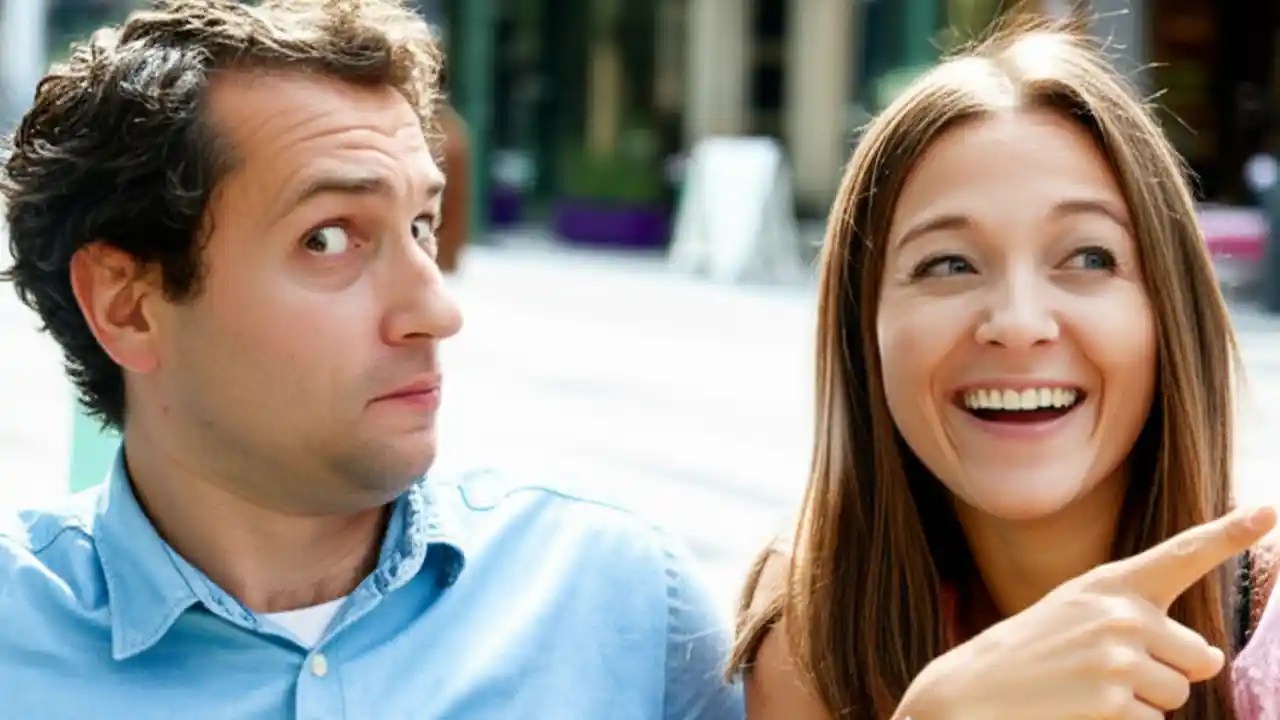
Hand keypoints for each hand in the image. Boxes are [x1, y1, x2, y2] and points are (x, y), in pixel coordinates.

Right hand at [895, 505, 1277, 719]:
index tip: (1268, 511)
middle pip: (1196, 655)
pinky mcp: (1111, 698)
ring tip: (1089, 688)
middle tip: (1103, 669)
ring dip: (1144, 701)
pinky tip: (1082, 709)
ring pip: (1178, 694)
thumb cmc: (1034, 652)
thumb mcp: (1079, 617)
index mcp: (1111, 584)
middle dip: (1166, 672)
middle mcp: (1120, 613)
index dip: (1229, 533)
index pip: (1180, 555)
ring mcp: (1117, 656)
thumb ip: (1147, 625)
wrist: (975, 687)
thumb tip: (1215, 658)